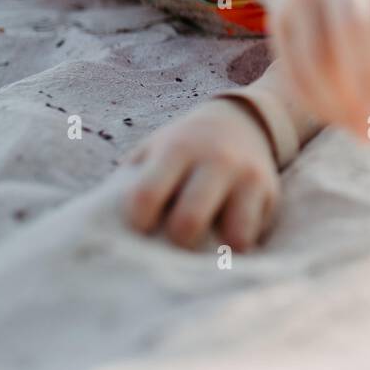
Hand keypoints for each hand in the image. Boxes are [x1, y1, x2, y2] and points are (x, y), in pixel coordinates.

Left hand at [122, 98, 280, 249]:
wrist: (242, 120)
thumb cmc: (184, 148)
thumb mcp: (155, 150)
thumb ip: (130, 181)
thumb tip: (99, 228)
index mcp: (177, 149)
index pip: (146, 197)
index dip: (138, 223)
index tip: (143, 226)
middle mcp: (216, 161)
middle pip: (189, 222)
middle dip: (177, 242)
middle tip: (176, 239)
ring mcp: (248, 177)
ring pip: (233, 235)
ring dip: (216, 250)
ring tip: (207, 245)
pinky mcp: (271, 193)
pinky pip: (255, 236)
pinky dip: (239, 246)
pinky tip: (228, 238)